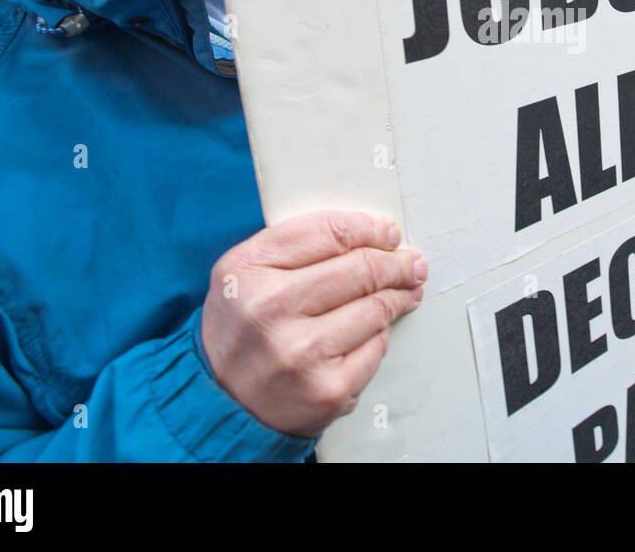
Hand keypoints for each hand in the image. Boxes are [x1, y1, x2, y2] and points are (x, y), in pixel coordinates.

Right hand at [201, 210, 426, 438]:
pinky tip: (374, 331)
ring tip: (406, 292)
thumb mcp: (245, 275)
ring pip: (376, 307)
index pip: (330, 232)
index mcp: (247, 269)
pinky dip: (380, 336)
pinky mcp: (328, 389)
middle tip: (411, 264)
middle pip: (361, 268)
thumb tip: (373, 234)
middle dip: (397, 263)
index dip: (370, 228)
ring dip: (400, 296)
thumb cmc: (243, 332)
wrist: (223, 405)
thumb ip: (296, 247)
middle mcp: (269, 309)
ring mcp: (300, 353)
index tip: (389, 232)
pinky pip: (376, 348)